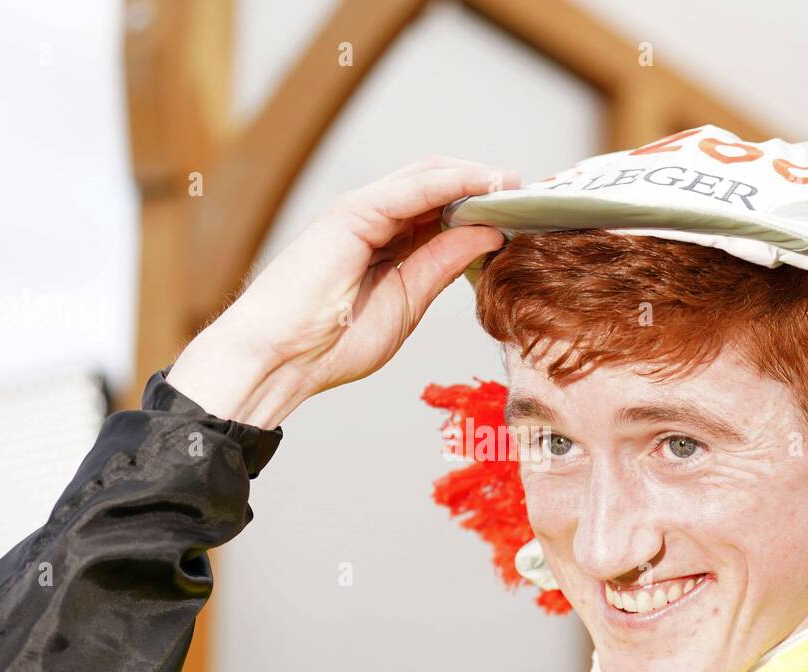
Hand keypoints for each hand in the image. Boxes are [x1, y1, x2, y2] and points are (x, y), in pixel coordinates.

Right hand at [166, 156, 519, 428]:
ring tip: (516, 182)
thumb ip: (443, 265)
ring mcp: (362, 212)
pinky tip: (485, 183)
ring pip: (428, 178)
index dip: (482, 208)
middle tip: (529, 192)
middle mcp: (374, 221)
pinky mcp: (353, 211)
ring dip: (476, 176)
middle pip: (438, 187)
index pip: (441, 213)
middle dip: (485, 185)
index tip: (523, 214)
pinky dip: (452, 180)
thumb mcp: (407, 303)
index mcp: (384, 246)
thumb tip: (489, 236)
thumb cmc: (327, 344)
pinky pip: (412, 187)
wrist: (278, 358)